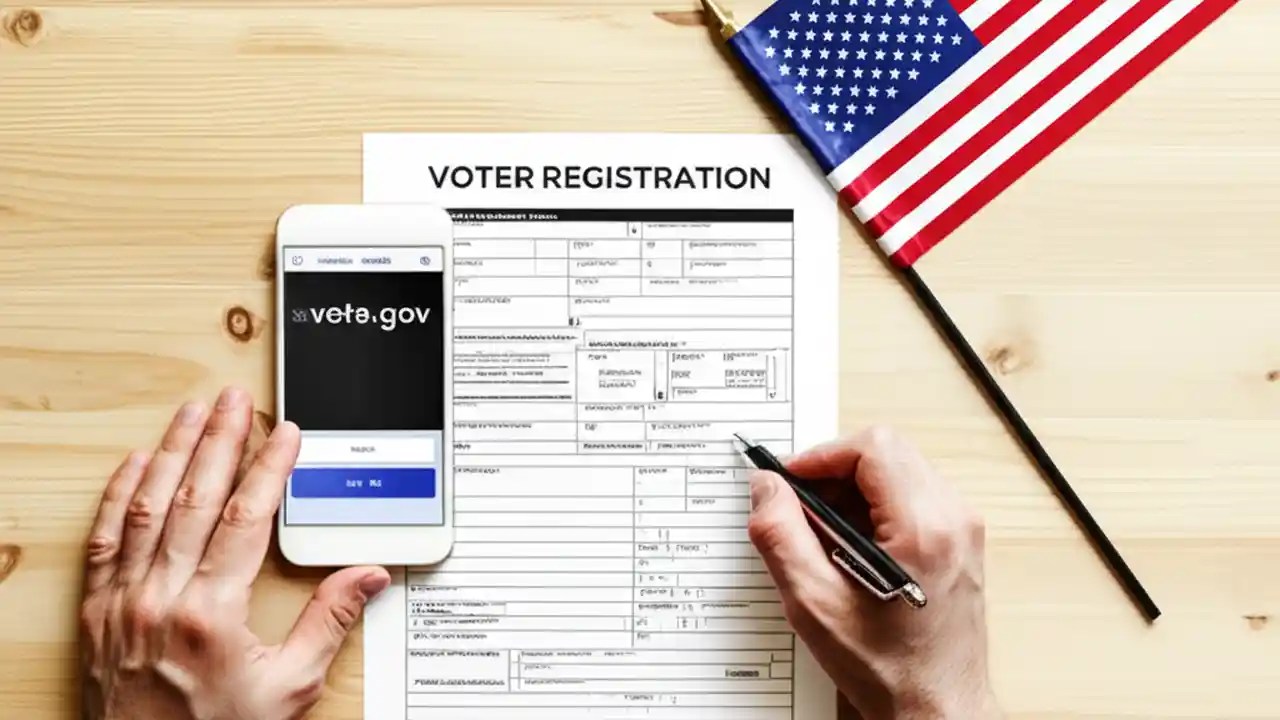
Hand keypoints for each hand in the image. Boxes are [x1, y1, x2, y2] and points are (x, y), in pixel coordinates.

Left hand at [79, 387, 391, 719]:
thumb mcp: (287, 689)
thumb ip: (328, 625)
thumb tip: (365, 578)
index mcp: (211, 613)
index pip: (246, 518)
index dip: (270, 469)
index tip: (286, 436)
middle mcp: (160, 598)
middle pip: (196, 498)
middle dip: (221, 441)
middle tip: (237, 401)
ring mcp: (123, 601)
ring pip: (147, 507)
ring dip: (173, 452)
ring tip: (193, 413)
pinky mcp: (98, 612)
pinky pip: (105, 539)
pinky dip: (119, 495)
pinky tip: (136, 464)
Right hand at [747, 427, 1000, 719]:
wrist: (937, 709)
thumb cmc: (888, 669)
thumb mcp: (814, 602)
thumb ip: (781, 535)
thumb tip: (766, 487)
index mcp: (924, 528)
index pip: (872, 447)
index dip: (821, 456)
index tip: (790, 482)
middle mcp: (954, 519)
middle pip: (887, 452)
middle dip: (835, 472)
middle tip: (802, 511)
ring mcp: (963, 530)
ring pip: (900, 471)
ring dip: (854, 491)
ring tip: (825, 538)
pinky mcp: (961, 542)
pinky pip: (914, 497)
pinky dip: (876, 509)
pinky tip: (852, 549)